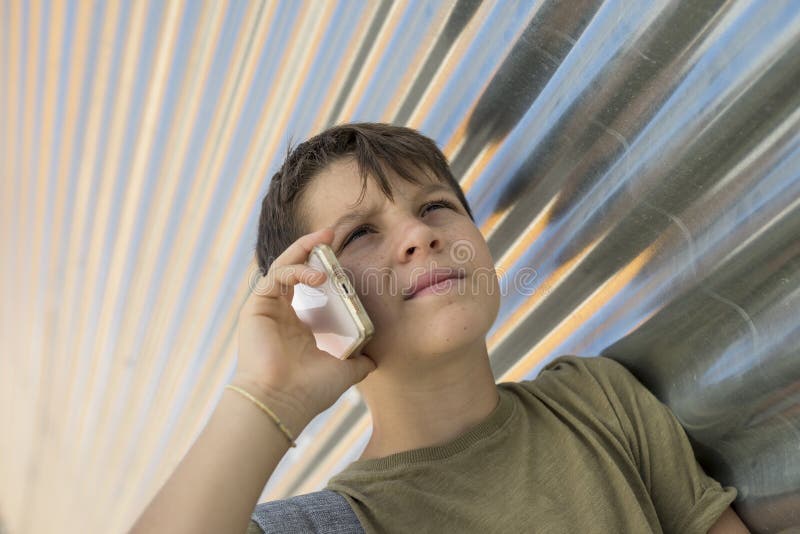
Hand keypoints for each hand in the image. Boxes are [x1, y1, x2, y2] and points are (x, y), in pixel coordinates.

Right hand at [234, 227, 376, 424]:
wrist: (283, 402)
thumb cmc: (309, 391)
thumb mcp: (344, 371)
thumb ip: (358, 360)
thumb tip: (374, 357)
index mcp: (298, 326)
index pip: (310, 288)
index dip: (325, 269)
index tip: (344, 258)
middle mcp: (281, 314)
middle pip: (294, 270)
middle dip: (312, 249)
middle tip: (331, 233)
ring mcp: (267, 309)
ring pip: (282, 266)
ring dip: (303, 249)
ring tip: (325, 238)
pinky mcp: (256, 307)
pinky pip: (276, 276)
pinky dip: (297, 270)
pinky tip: (318, 276)